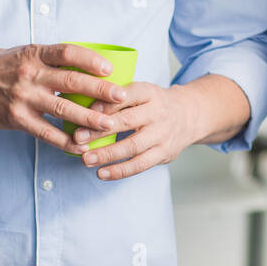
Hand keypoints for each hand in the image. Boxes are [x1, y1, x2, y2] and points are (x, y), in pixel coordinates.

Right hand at [0, 43, 126, 154]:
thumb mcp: (21, 52)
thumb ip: (48, 57)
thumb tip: (83, 60)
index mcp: (33, 54)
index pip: (67, 52)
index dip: (91, 60)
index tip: (110, 69)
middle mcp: (29, 74)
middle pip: (71, 81)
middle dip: (100, 91)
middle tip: (121, 97)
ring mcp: (23, 98)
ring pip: (63, 109)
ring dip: (89, 119)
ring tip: (109, 125)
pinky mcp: (17, 119)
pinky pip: (46, 133)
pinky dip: (65, 141)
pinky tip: (81, 146)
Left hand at [69, 82, 199, 180]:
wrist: (189, 116)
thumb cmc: (153, 103)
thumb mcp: (141, 91)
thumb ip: (118, 97)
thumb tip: (79, 105)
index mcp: (150, 92)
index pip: (127, 95)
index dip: (106, 104)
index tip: (85, 111)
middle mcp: (158, 112)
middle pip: (127, 122)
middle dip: (99, 131)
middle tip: (77, 138)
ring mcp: (162, 134)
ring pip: (132, 146)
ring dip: (106, 155)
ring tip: (85, 159)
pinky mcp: (163, 153)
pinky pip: (140, 165)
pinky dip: (119, 171)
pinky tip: (102, 173)